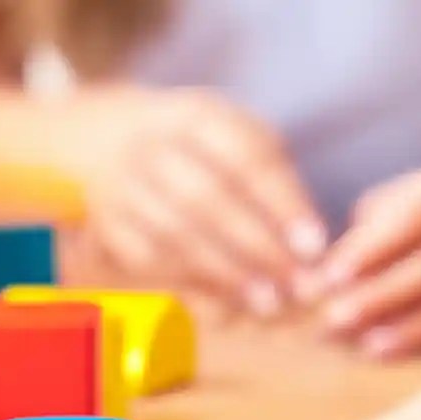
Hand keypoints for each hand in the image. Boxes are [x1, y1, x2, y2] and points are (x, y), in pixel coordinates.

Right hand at [86, 88, 325, 315]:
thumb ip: (276, 182)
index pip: (244, 157)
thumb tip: (310, 246)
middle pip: (206, 199)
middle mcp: (153, 145)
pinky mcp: (106, 222)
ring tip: (266, 302)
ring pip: (175, 234)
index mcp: (197, 115)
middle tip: (296, 284)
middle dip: (257, 247)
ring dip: (226, 273)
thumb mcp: (239, 139)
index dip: (281, 203)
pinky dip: (191, 283)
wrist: (108, 139)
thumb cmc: (200, 148)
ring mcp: (122, 184)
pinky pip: (149, 259)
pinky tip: (225, 301)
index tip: (314, 245)